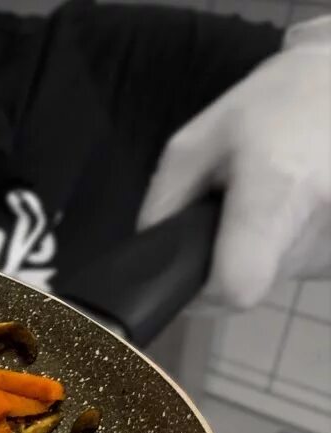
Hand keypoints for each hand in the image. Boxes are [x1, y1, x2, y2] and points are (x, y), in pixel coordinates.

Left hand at [137, 17, 330, 308]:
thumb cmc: (270, 104)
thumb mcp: (196, 141)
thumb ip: (165, 201)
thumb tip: (151, 253)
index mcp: (277, 191)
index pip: (236, 288)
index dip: (204, 295)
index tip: (189, 275)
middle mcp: (320, 221)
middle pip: (254, 284)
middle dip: (229, 261)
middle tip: (229, 216)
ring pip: (281, 276)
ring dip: (261, 251)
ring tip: (268, 201)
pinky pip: (306, 263)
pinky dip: (288, 245)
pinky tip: (293, 205)